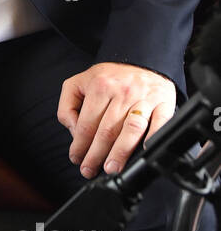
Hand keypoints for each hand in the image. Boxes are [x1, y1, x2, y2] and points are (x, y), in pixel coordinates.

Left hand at [57, 62, 175, 177]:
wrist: (142, 60)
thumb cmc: (110, 77)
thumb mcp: (79, 83)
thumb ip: (67, 105)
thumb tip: (72, 130)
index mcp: (100, 87)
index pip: (86, 124)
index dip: (79, 145)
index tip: (76, 159)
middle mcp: (123, 92)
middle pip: (107, 130)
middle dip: (96, 155)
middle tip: (90, 170)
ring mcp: (145, 98)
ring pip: (132, 128)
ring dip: (121, 152)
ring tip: (112, 168)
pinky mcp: (164, 102)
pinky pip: (161, 122)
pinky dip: (153, 137)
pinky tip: (144, 151)